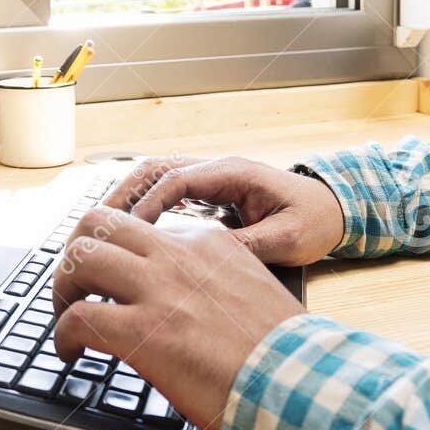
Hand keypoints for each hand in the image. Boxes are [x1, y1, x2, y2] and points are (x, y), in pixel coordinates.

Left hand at [51, 208, 305, 429]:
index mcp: (207, 243)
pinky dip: (63, 335)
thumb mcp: (249, 290)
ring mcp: (158, 290)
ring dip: (63, 287)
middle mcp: (178, 255)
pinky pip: (79, 317)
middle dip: (76, 252)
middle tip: (74, 286)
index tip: (109, 279)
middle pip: (99, 222)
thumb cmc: (282, 352)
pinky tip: (71, 354)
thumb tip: (185, 301)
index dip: (115, 252)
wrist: (300, 383)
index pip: (140, 226)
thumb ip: (212, 282)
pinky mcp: (143, 331)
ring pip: (80, 256)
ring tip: (66, 317)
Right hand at [100, 155, 343, 266]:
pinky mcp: (206, 193)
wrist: (334, 210)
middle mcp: (216, 169)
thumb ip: (248, 246)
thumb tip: (206, 261)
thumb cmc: (315, 221)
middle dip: (121, 196)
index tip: (128, 232)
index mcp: (234, 173)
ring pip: (153, 179)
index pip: (177, 180)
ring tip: (100, 231)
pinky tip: (125, 234)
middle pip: (154, 170)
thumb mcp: (288, 239)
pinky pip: (163, 193)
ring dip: (125, 201)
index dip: (148, 204)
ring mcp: (209, 179)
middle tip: (95, 228)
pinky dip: (140, 208)